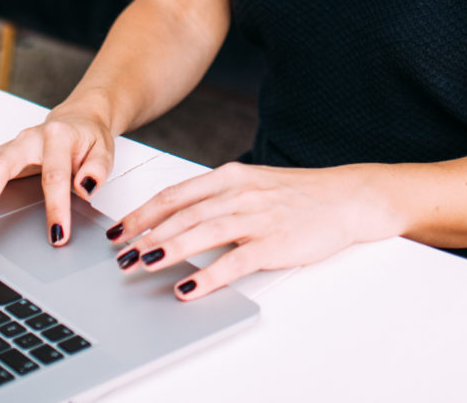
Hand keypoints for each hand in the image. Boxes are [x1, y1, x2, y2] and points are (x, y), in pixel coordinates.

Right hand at [0, 103, 115, 245]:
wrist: (79, 119)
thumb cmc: (89, 139)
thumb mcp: (104, 150)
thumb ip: (96, 169)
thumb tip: (84, 187)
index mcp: (56, 138)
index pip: (54, 176)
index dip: (55, 207)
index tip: (57, 235)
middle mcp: (27, 139)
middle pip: (2, 164)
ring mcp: (9, 147)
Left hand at [105, 161, 395, 299]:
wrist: (347, 197)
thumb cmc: (300, 195)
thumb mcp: (254, 186)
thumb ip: (218, 199)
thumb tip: (180, 218)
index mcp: (230, 177)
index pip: (176, 195)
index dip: (143, 213)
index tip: (119, 230)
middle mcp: (240, 194)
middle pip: (182, 214)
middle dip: (145, 234)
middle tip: (120, 255)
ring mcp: (258, 218)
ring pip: (203, 232)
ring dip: (169, 248)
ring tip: (143, 263)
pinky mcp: (275, 243)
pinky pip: (235, 261)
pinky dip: (208, 275)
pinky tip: (188, 288)